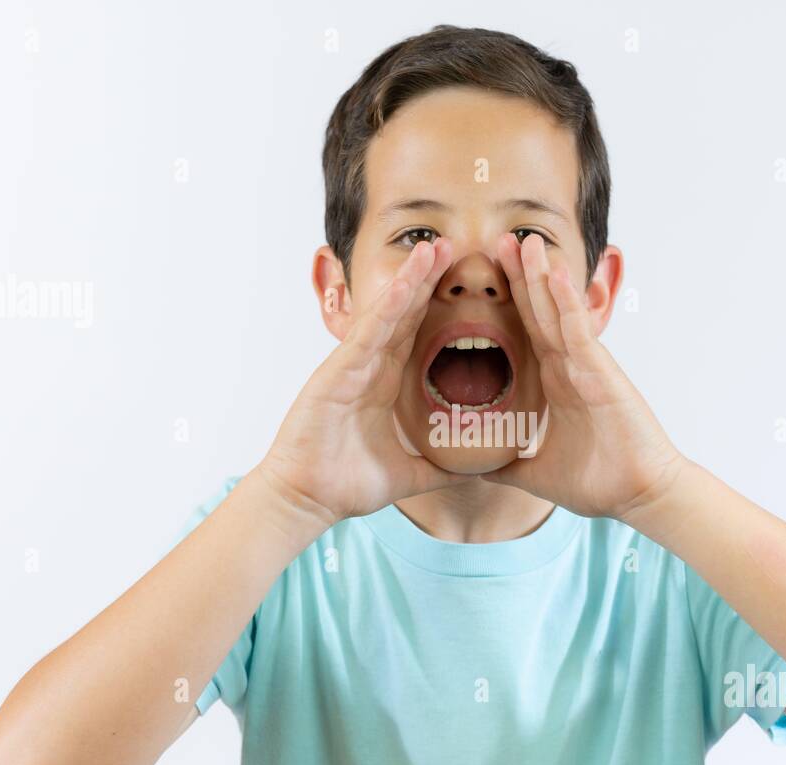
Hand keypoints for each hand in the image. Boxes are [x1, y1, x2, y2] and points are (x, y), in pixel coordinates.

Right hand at [256, 238, 470, 526]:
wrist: (308, 499)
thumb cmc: (346, 484)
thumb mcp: (410, 474)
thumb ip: (440, 467)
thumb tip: (477, 470)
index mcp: (385, 383)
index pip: (417, 334)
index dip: (437, 305)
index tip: (462, 280)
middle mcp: (370, 367)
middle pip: (404, 314)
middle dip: (426, 279)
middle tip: (452, 245)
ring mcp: (352, 366)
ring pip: (387, 314)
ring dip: (410, 280)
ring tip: (432, 248)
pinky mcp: (338, 373)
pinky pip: (368, 334)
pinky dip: (386, 308)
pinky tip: (405, 285)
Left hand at [483, 233, 685, 521]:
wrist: (639, 496)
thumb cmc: (599, 483)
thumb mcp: (534, 473)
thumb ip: (504, 464)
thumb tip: (471, 467)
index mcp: (554, 383)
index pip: (524, 333)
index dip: (506, 304)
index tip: (482, 277)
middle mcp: (569, 367)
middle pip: (539, 311)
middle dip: (519, 276)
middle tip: (498, 240)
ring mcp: (586, 365)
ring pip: (557, 311)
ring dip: (540, 274)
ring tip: (523, 239)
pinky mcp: (601, 372)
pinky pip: (578, 329)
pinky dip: (566, 301)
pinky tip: (552, 273)